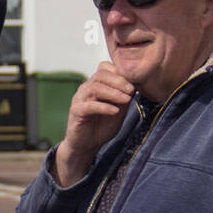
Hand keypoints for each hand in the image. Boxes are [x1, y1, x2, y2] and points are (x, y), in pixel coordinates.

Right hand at [53, 62, 134, 186]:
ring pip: (94, 88)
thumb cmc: (102, 125)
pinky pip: (88, 106)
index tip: (134, 83)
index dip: (120, 73)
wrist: (87, 144)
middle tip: (131, 90)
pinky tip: (115, 111)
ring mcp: (79, 99)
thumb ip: (125, 96)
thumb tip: (137, 84)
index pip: (105, 68)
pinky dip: (103, 107)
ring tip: (126, 100)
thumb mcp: (119, 108)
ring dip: (113, 93)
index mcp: (95, 84)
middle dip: (119, 81)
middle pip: (100, 75)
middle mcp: (86, 89)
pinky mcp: (76, 112)